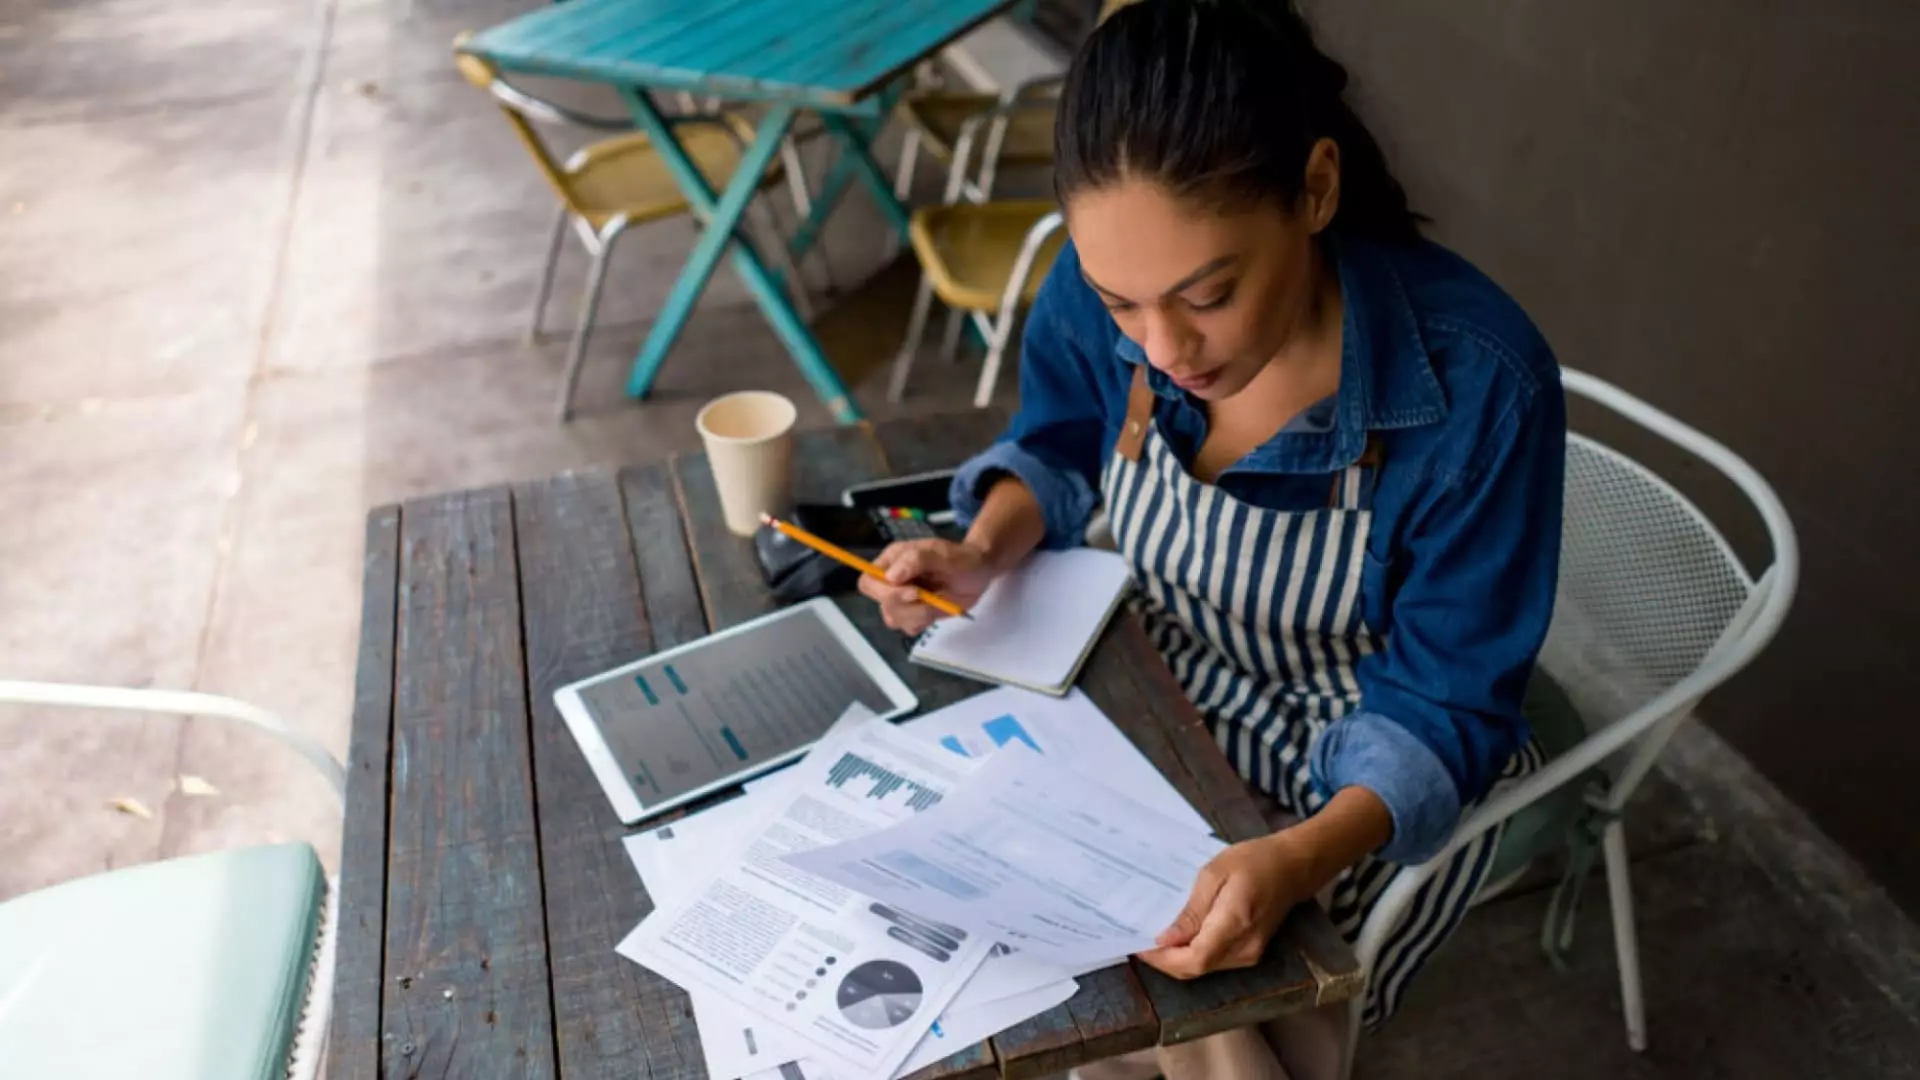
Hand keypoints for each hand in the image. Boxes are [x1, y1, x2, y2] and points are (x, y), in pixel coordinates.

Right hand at [858, 539, 998, 634]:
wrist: (980, 572)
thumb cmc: (961, 558)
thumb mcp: (942, 554)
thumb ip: (916, 560)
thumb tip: (891, 577)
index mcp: (892, 561)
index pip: (869, 581)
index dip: (884, 592)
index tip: (913, 592)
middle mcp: (892, 581)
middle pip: (880, 603)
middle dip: (905, 605)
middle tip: (929, 598)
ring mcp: (903, 600)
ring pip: (893, 618)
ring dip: (917, 615)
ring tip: (938, 602)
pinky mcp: (915, 614)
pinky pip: (908, 628)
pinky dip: (924, 622)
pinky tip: (938, 608)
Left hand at [1136, 830, 1318, 979]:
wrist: (1292, 867)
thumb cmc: (1254, 861)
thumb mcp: (1214, 874)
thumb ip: (1191, 911)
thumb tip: (1165, 940)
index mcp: (1234, 925)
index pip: (1193, 960)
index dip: (1162, 959)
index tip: (1139, 944)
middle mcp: (1244, 949)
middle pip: (1195, 969)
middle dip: (1164, 960)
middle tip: (1139, 939)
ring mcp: (1249, 955)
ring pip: (1203, 968)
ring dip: (1176, 958)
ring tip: (1154, 935)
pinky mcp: (1250, 954)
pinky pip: (1213, 961)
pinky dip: (1192, 953)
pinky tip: (1179, 936)